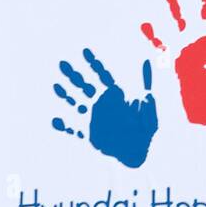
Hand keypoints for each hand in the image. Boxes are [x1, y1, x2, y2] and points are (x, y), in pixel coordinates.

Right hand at [52, 50, 157, 168]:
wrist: (134, 155)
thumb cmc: (144, 135)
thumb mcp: (151, 121)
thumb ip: (149, 107)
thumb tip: (148, 89)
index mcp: (115, 96)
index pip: (103, 76)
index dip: (94, 63)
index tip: (85, 51)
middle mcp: (101, 104)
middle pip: (85, 85)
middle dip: (74, 75)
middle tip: (62, 63)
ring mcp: (93, 118)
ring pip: (75, 103)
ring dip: (65, 94)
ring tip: (56, 85)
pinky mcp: (88, 135)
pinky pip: (73, 128)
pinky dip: (63, 125)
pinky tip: (54, 120)